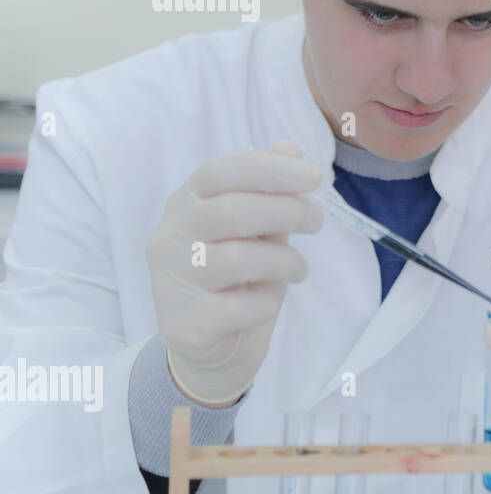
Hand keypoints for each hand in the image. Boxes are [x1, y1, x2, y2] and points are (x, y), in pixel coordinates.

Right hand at [146, 142, 322, 406]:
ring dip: (285, 260)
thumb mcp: (256, 228)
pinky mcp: (185, 321)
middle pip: (232, 211)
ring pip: (239, 258)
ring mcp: (172, 279)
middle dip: (287, 211)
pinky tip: (269, 301)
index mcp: (186, 202)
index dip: (271, 169)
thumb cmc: (236, 276)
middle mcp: (171, 235)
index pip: (222, 171)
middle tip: (317, 221)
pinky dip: (267, 301)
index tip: (314, 176)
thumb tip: (290, 149)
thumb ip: (269, 191)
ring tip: (299, 269)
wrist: (212, 344)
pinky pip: (241, 305)